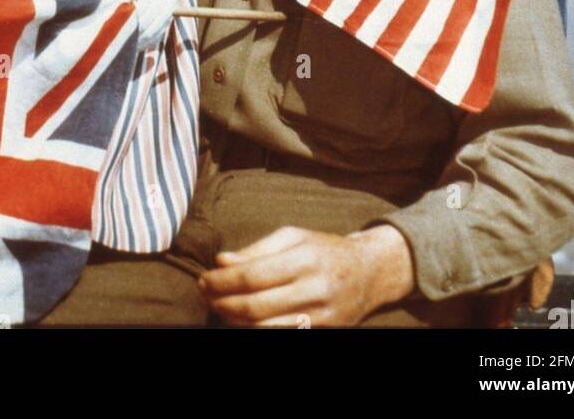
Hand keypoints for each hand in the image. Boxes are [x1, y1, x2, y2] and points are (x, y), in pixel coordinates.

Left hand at [198, 224, 413, 327]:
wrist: (369, 273)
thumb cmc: (324, 249)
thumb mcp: (293, 237)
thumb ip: (256, 250)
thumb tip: (221, 262)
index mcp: (305, 258)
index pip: (253, 276)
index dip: (222, 281)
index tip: (204, 278)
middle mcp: (314, 288)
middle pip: (255, 306)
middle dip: (222, 302)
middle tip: (205, 295)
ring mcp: (320, 316)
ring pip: (264, 327)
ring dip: (233, 320)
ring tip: (218, 307)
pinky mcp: (322, 332)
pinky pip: (281, 335)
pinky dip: (255, 330)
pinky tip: (241, 320)